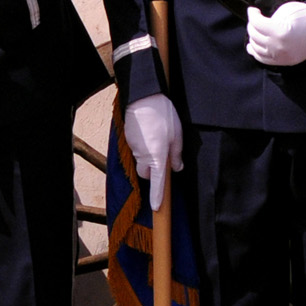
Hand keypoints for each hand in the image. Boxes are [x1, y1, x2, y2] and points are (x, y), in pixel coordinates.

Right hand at [123, 94, 183, 211]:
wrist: (143, 97)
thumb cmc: (163, 115)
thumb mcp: (177, 135)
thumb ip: (177, 154)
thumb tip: (177, 168)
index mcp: (158, 156)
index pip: (157, 182)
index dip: (157, 196)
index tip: (157, 208)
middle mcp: (143, 155)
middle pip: (145, 173)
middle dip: (153, 172)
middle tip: (163, 158)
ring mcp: (134, 147)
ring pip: (141, 160)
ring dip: (149, 156)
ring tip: (157, 138)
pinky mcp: (128, 139)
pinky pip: (137, 149)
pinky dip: (143, 146)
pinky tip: (149, 132)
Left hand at [245, 0, 305, 67]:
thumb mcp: (289, 10)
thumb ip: (272, 16)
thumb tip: (260, 20)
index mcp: (278, 31)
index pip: (256, 23)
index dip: (252, 14)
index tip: (252, 10)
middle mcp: (277, 46)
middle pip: (255, 36)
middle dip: (252, 25)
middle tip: (254, 19)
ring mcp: (281, 56)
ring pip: (257, 49)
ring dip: (252, 38)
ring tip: (254, 31)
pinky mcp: (286, 62)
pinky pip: (264, 60)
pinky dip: (255, 53)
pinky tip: (252, 47)